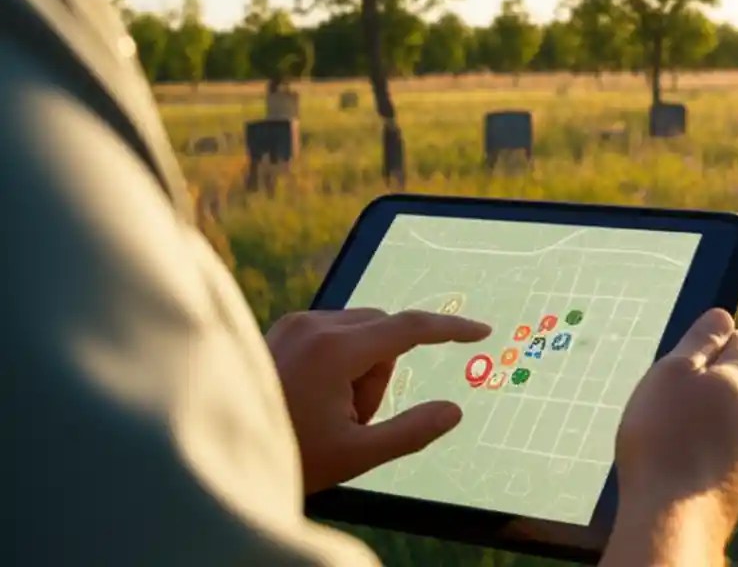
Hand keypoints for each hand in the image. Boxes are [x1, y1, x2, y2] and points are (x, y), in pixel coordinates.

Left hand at [266, 308, 490, 493]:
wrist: (216, 448)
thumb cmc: (287, 454)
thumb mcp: (356, 455)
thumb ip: (412, 432)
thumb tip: (453, 412)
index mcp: (334, 350)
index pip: (410, 328)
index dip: (451, 330)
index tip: (481, 331)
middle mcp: (314, 325)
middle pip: (384, 333)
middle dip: (382, 373)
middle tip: (351, 419)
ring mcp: (294, 323)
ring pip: (360, 333)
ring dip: (360, 368)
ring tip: (326, 411)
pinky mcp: (284, 327)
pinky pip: (334, 332)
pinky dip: (338, 361)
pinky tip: (312, 395)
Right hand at [603, 309, 737, 565]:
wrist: (674, 519)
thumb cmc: (666, 437)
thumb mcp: (674, 370)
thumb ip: (702, 337)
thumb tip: (723, 316)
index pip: (735, 337)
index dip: (701, 349)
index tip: (675, 371)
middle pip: (732, 377)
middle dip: (702, 384)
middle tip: (667, 405)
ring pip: (726, 413)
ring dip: (701, 417)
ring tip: (670, 437)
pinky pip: (723, 445)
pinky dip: (703, 446)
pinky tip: (679, 461)